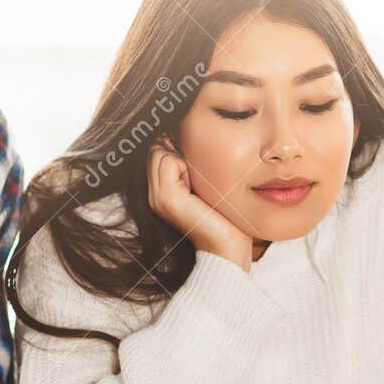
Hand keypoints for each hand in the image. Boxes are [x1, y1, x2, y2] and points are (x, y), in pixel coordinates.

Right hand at [148, 143, 253, 270]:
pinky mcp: (166, 199)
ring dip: (184, 159)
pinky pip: (167, 160)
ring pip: (160, 152)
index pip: (158, 149)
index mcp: (162, 191)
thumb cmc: (226, 216)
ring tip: (200, 183)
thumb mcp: (206, 184)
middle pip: (156, 148)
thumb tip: (185, 135)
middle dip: (179, 153)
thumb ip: (191, 165)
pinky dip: (186, 166)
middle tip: (200, 178)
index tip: (199, 171)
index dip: (179, 151)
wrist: (230, 248)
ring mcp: (157, 197)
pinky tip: (199, 187)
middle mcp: (154, 194)